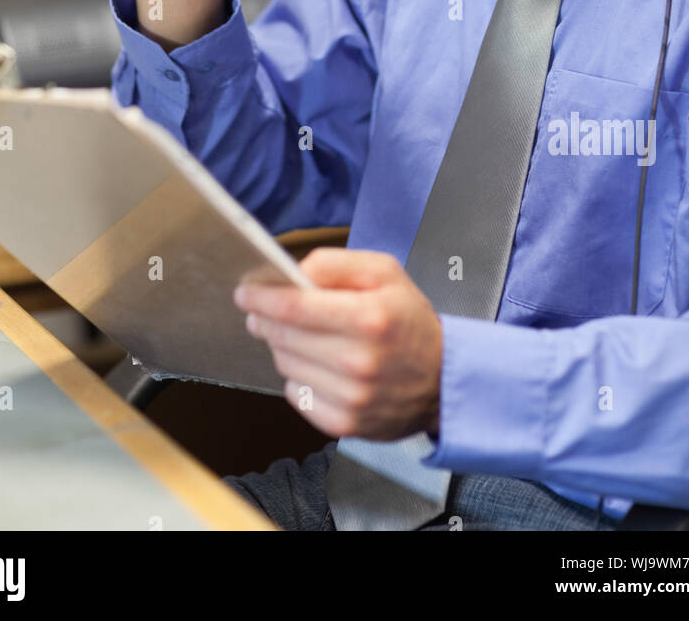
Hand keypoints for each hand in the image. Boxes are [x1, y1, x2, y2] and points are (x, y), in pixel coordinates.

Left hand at [234, 249, 442, 440]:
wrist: (443, 380)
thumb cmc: (408, 320)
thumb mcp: (383, 272)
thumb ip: (334, 263)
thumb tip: (293, 273)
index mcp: (368, 318)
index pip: (293, 307)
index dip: (261, 297)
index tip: (245, 291)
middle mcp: (358, 362)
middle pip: (282, 336)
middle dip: (264, 319)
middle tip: (261, 310)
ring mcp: (351, 398)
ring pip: (284, 365)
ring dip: (282, 346)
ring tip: (301, 336)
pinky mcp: (344, 424)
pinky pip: (296, 395)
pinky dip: (298, 377)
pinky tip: (317, 365)